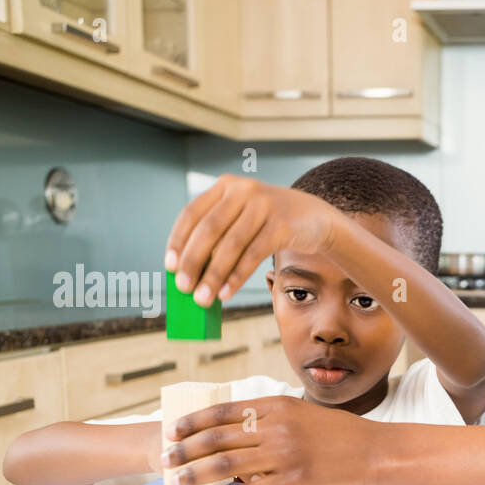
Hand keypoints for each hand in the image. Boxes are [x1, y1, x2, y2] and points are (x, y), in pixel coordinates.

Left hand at [161, 396, 376, 484]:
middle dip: (184, 451)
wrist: (377, 452)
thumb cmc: (342, 434)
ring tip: (176, 484)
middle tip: (164, 461)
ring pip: (225, 467)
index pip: (222, 412)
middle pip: (216, 440)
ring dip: (194, 476)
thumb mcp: (304, 413)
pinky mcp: (293, 483)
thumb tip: (239, 432)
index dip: (192, 423)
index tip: (171, 432)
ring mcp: (283, 456)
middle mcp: (275, 428)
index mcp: (277, 407)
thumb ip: (272, 419)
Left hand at [164, 174, 343, 305]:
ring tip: (203, 299)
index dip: (178, 241)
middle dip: (193, 262)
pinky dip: (237, 277)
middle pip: (209, 230)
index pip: (192, 213)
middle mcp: (243, 190)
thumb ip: (219, 237)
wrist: (315, 218)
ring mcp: (264, 205)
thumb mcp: (242, 218)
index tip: (169, 266)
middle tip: (183, 289)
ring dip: (214, 276)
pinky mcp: (282, 225)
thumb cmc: (269, 224)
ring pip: (231, 245)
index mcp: (225, 186)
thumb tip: (192, 275)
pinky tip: (227, 293)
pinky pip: (253, 254)